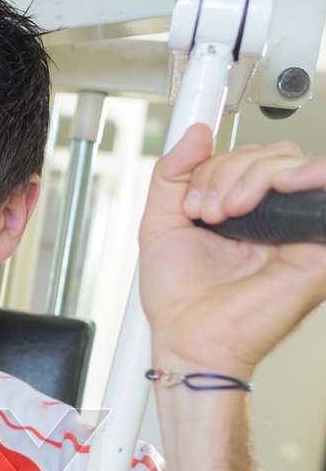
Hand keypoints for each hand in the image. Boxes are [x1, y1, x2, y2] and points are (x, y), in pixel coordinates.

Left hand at [139, 126, 325, 377]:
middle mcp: (273, 218)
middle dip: (227, 172)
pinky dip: (310, 174)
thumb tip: (196, 131)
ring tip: (226, 212)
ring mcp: (297, 229)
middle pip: (270, 155)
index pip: (245, 158)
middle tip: (209, 213)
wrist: (191, 339)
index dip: (214, 167)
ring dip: (251, 175)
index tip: (192, 206)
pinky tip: (280, 184)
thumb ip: (172, 174)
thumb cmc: (179, 299)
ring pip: (292, 165)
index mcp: (243, 212)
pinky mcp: (317, 245)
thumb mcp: (161, 223)